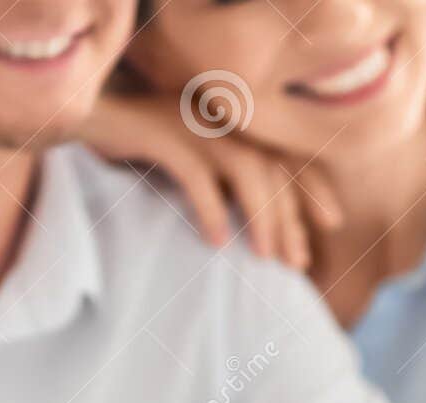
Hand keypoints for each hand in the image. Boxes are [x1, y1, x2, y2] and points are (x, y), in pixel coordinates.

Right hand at [81, 92, 341, 267]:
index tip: (331, 222)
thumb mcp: (198, 164)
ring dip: (260, 215)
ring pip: (245, 171)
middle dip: (290, 218)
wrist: (94, 118)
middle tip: (297, 262)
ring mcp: (196, 126)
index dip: (312, 187)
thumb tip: (262, 229)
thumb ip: (228, 183)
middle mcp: (223, 122)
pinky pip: (196, 176)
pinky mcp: (164, 135)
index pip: (287, 157)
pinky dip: (210, 210)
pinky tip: (216, 242)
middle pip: (273, 170)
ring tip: (264, 256)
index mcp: (235, 126)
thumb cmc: (148, 148)